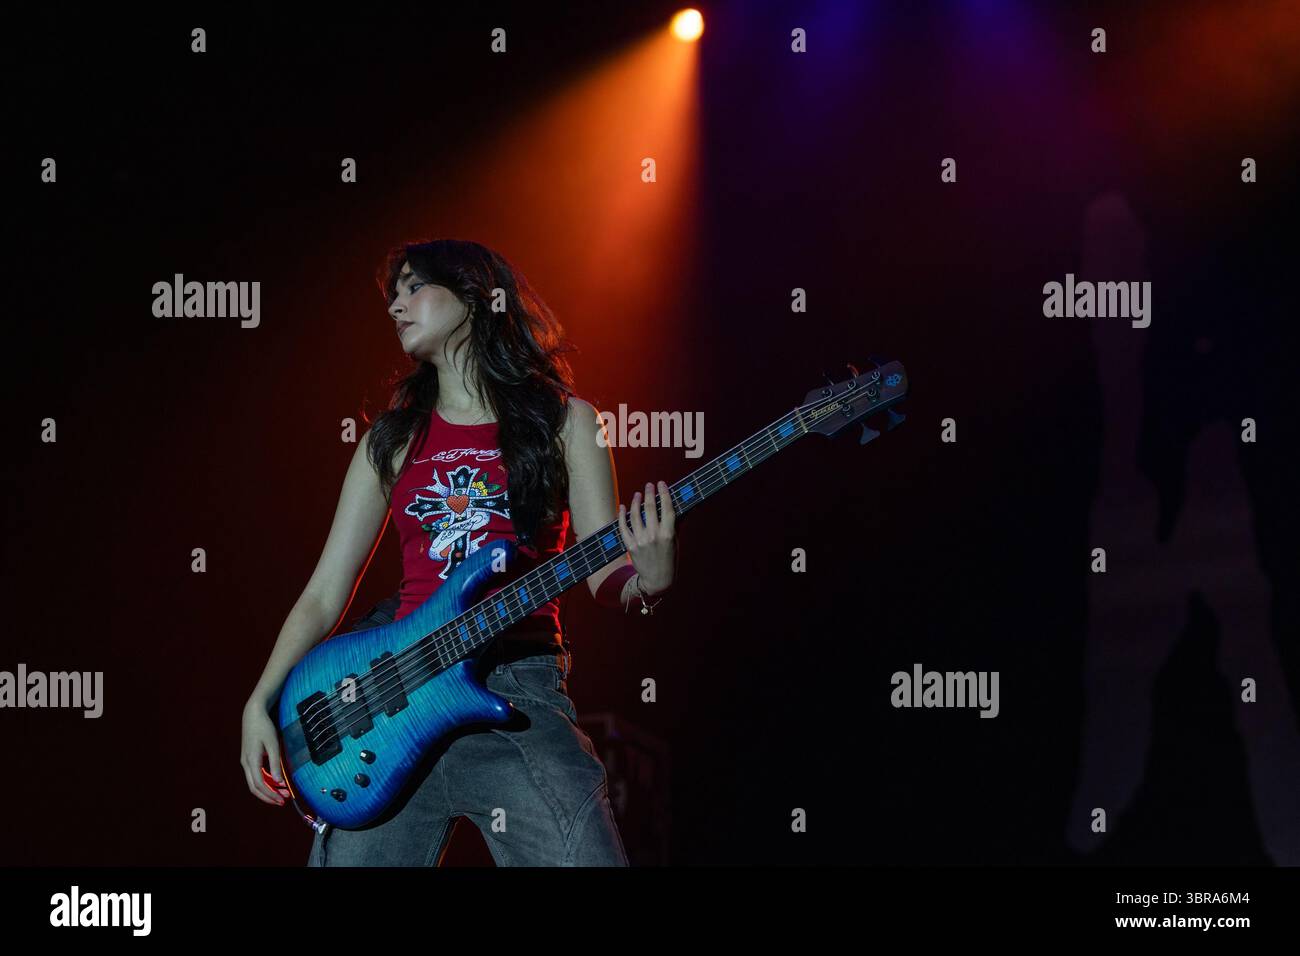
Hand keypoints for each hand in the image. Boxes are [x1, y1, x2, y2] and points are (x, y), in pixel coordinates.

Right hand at [241, 699, 290, 806]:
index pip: (259, 785)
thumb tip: (279, 782)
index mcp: (251, 761)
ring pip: (255, 782)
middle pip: (255, 787)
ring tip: (282, 793)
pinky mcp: (249, 758)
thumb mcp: (272, 744)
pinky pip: (256, 774)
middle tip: (282, 801)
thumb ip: (275, 763)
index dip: (270, 795)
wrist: (253, 714)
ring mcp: (246, 761)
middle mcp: (246, 763)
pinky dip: (265, 781)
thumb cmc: (264, 727)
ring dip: (268, 789)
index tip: (282, 800)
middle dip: (268, 796)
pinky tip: (276, 782)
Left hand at [617, 480, 676, 595]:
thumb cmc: (669, 558)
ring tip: (637, 494)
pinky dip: (622, 516)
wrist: (657, 580)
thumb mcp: (676, 541)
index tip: (662, 484)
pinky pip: (623, 527)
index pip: (667, 508)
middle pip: (650, 508)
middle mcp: (654, 536)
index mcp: (668, 534)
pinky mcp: (630, 546)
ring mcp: (641, 541)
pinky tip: (623, 507)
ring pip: (635, 515)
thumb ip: (676, 523)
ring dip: (636, 502)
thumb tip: (681, 506)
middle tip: (649, 485)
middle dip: (649, 493)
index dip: (664, 493)